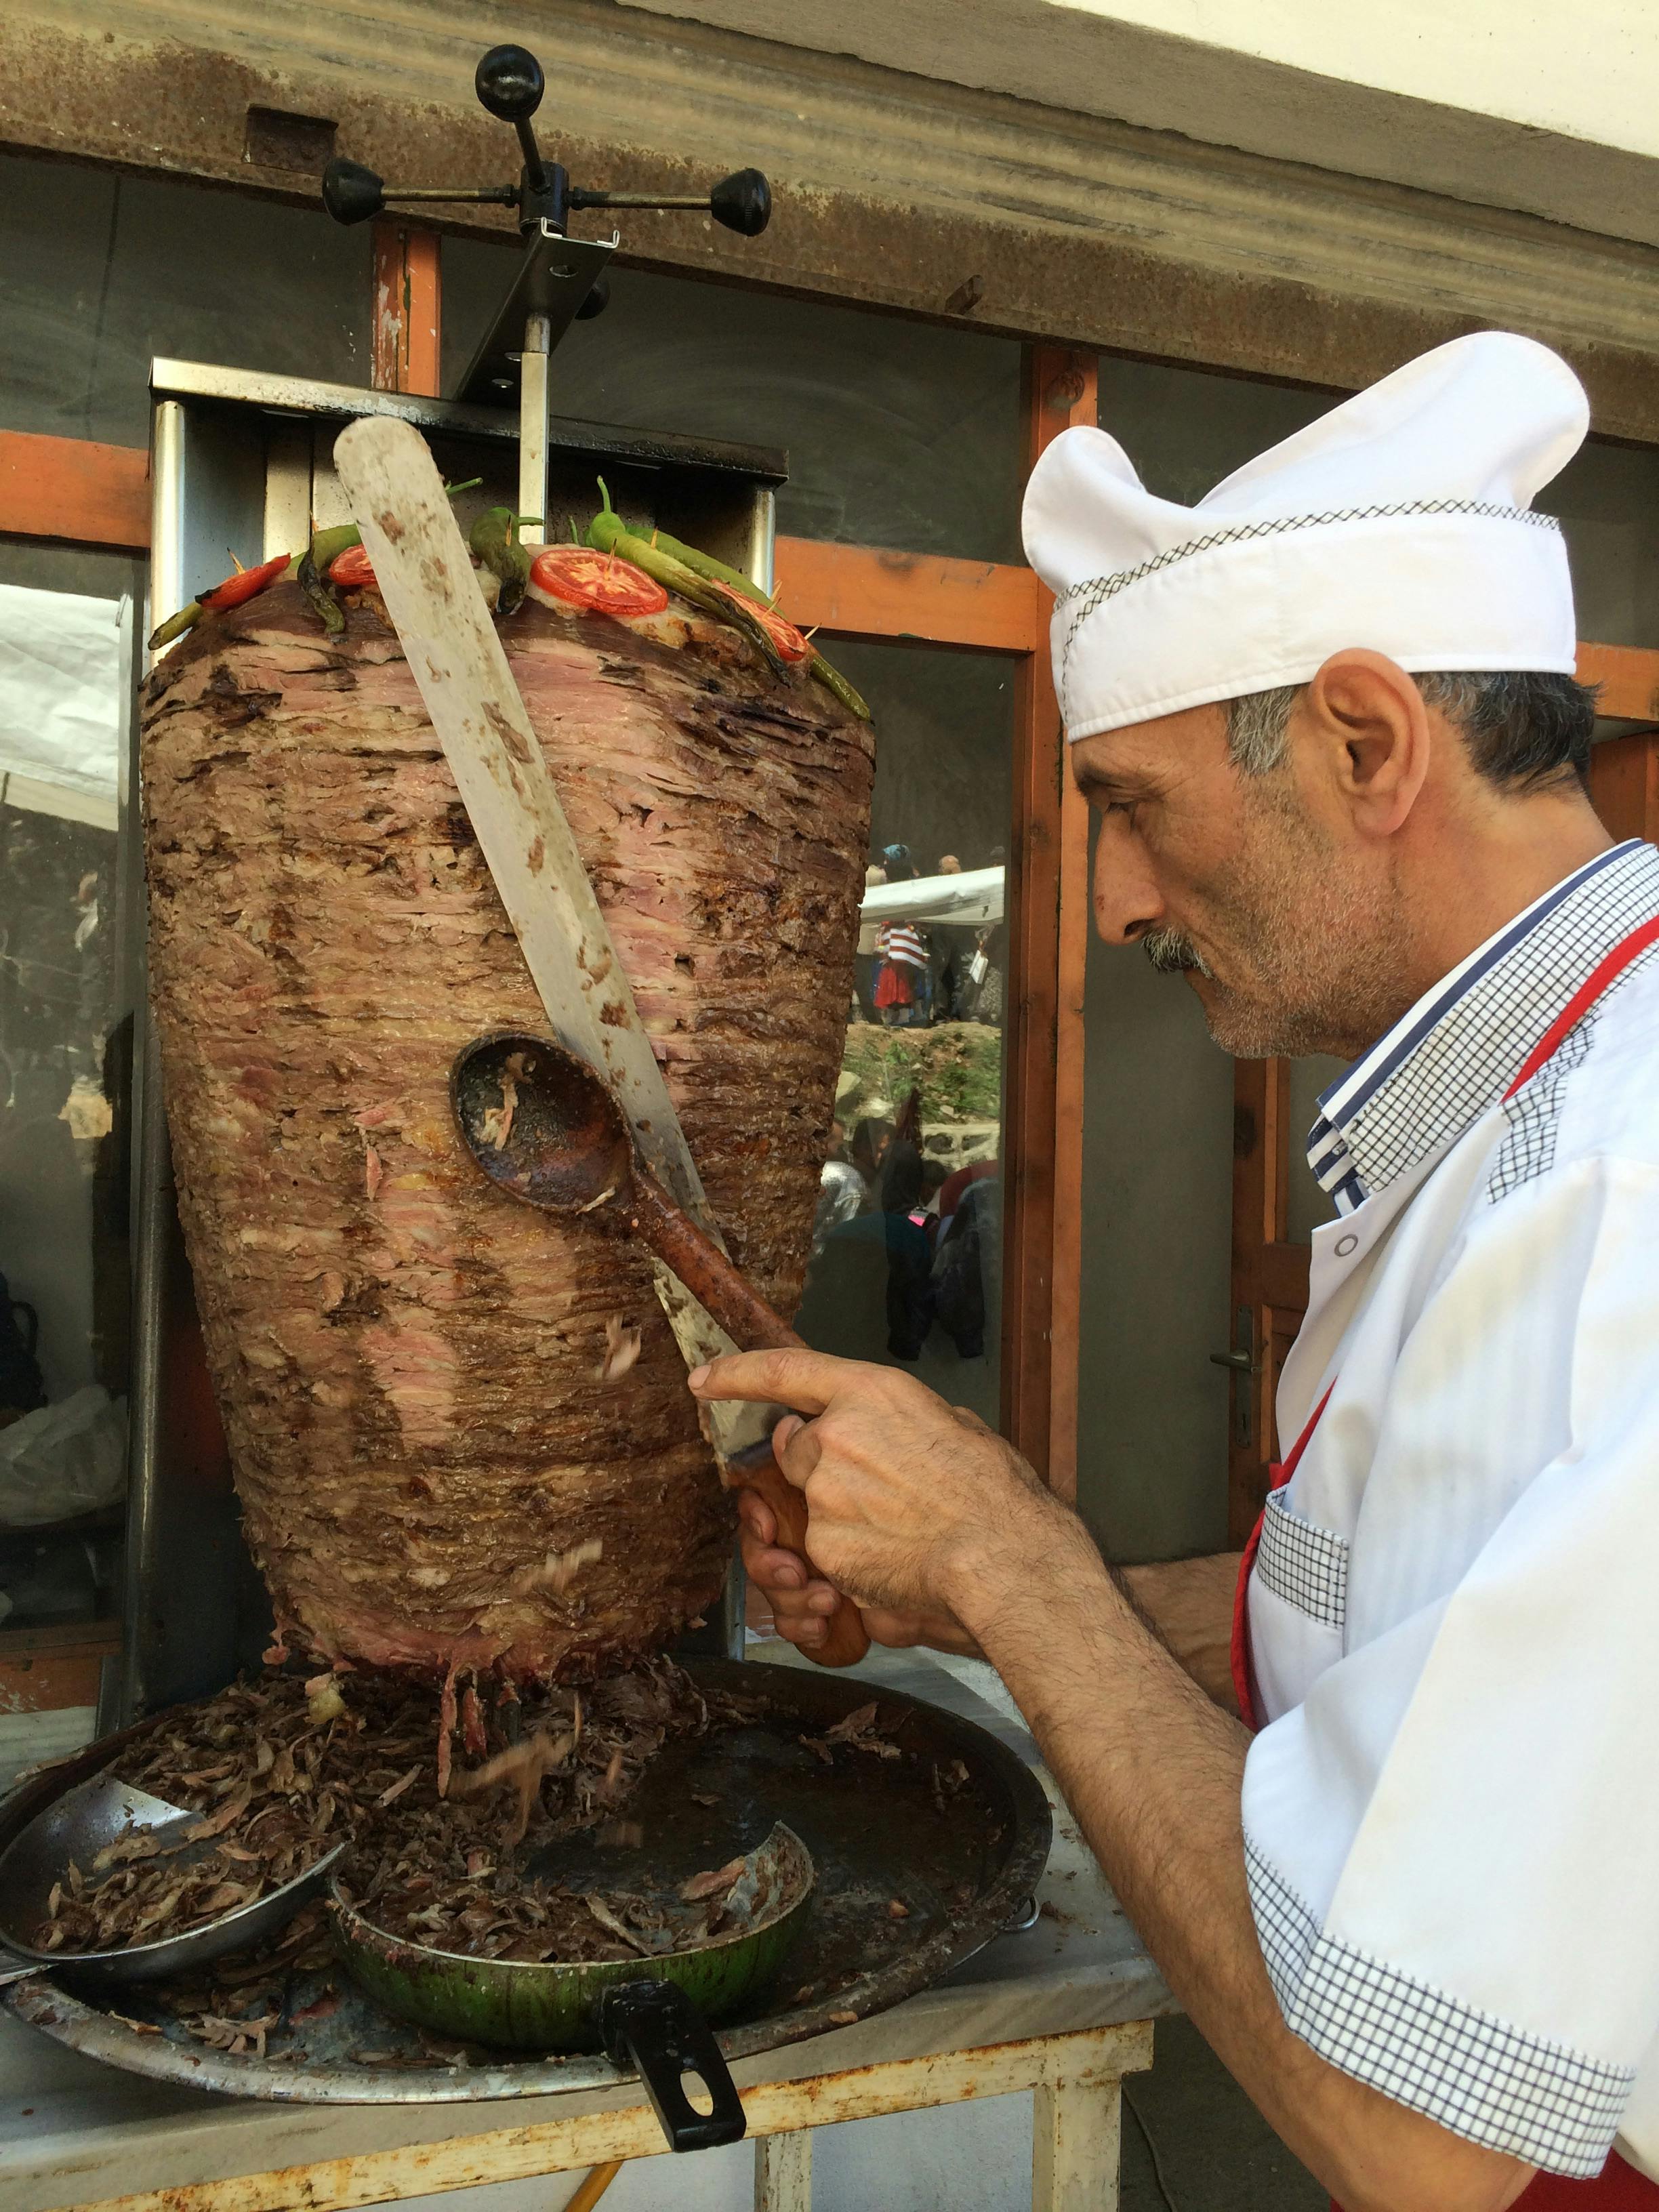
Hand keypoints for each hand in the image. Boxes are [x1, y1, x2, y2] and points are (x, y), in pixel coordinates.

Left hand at [693, 1348, 1056, 1633]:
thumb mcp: (954, 1425)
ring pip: (814, 1502)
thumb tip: (890, 1431)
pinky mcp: (823, 1545)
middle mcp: (834, 1436)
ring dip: (845, 1514)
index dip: (738, 1373)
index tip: (704, 1379)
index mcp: (871, 1393)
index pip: (785, 1370)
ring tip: (902, 1527)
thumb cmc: (993, 1491)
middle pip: (799, 1448)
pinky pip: (826, 1548)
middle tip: (880, 1488)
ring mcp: (822, 1493)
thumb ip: (901, 1421)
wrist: (999, 1556)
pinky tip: (896, 1557)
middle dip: (824, 1466)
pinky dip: (852, 1555)